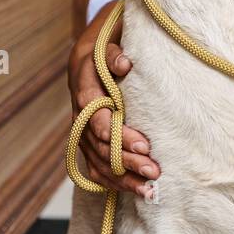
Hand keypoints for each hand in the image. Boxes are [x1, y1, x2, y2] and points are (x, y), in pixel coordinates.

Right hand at [66, 21, 159, 197]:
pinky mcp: (87, 144)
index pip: (97, 120)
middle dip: (126, 161)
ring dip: (123, 178)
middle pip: (100, 146)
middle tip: (154, 170)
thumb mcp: (108, 41)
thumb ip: (113, 53)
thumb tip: (125, 64)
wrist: (86, 57)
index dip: (118, 135)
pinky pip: (96, 169)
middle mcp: (79, 115)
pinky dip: (114, 183)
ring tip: (149, 190)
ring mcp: (82, 133)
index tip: (144, 146)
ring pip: (97, 162)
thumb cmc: (105, 47)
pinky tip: (136, 192)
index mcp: (85, 90)